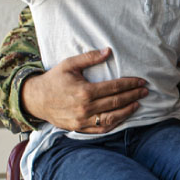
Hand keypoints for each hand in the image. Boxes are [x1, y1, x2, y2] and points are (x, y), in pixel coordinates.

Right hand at [20, 48, 147, 133]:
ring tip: (138, 104)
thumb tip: (109, 51)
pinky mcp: (79, 128)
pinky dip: (114, 124)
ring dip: (127, 111)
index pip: (114, 87)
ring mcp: (83, 120)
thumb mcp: (69, 64)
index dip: (130, 84)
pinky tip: (123, 117)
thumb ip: (89, 58)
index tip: (141, 81)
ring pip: (112, 118)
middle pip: (116, 102)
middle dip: (133, 96)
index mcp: (84, 91)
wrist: (35, 99)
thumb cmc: (53, 80)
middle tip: (145, 91)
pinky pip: (101, 129)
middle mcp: (85, 108)